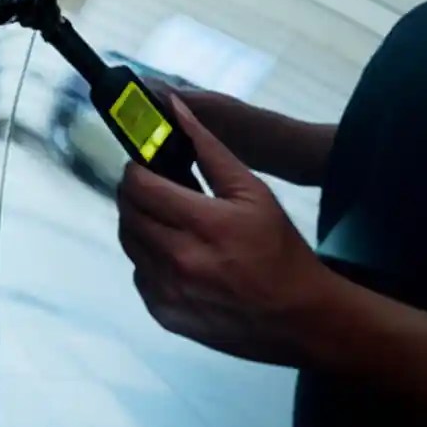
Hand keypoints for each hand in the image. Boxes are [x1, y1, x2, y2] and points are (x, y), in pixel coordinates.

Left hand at [116, 95, 342, 365]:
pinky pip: (139, 273)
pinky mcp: (164, 314)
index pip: (140, 186)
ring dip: (140, 223)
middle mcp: (180, 261)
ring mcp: (168, 292)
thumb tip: (173, 109)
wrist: (299, 317)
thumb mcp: (253, 192)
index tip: (147, 164)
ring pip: (128, 242)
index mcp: (205, 225)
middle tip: (156, 187)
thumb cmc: (279, 249)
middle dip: (135, 193)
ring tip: (168, 218)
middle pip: (127, 213)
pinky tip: (177, 253)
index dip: (136, 168)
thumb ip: (209, 149)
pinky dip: (149, 258)